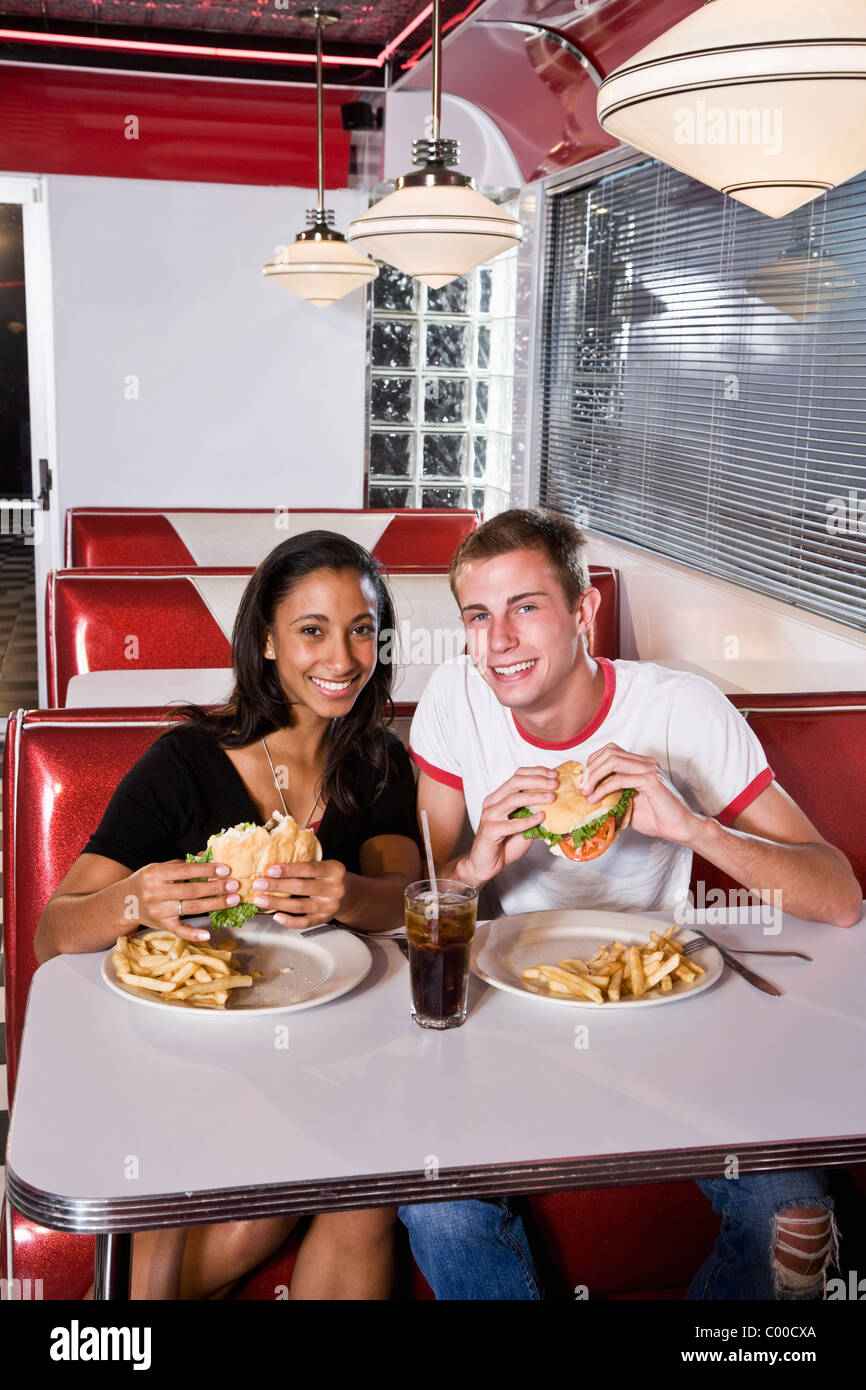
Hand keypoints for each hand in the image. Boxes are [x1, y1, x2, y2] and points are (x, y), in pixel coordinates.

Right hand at [127, 859, 240, 942]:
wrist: (125, 902)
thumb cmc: (147, 881)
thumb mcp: (159, 868)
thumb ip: (182, 865)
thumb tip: (207, 857)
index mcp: (156, 874)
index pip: (185, 871)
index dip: (207, 870)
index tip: (225, 869)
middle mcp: (156, 893)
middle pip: (191, 890)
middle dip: (216, 888)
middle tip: (234, 885)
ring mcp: (158, 911)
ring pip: (191, 908)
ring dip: (215, 904)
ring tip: (232, 900)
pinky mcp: (161, 925)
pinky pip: (179, 930)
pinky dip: (193, 933)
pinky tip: (207, 934)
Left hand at [251, 860, 347, 928]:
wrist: (351, 895)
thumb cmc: (330, 877)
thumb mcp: (326, 866)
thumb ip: (307, 865)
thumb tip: (274, 866)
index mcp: (334, 870)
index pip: (309, 868)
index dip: (288, 869)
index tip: (270, 870)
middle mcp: (334, 888)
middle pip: (301, 887)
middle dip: (277, 886)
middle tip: (258, 884)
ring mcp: (330, 906)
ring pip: (300, 906)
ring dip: (277, 903)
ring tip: (260, 900)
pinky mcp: (325, 919)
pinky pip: (305, 922)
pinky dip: (289, 921)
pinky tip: (276, 916)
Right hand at [461, 766, 558, 886]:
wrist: (486, 863)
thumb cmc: (504, 844)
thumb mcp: (524, 825)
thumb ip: (534, 814)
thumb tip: (558, 806)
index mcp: (499, 796)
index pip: (517, 775)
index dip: (536, 772)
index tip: (554, 774)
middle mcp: (493, 802)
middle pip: (515, 782)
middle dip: (537, 780)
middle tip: (555, 783)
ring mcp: (490, 815)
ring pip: (513, 799)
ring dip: (535, 796)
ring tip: (552, 797)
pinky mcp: (490, 830)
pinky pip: (511, 823)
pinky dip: (528, 820)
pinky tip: (541, 817)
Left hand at [581, 743, 702, 844]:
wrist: (679, 828)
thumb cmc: (656, 818)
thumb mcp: (627, 804)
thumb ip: (612, 794)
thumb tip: (588, 795)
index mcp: (640, 764)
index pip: (611, 750)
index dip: (594, 762)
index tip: (584, 781)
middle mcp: (645, 762)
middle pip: (609, 751)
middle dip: (591, 768)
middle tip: (582, 787)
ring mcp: (648, 769)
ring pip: (612, 760)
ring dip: (594, 775)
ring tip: (586, 792)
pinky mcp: (650, 780)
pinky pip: (620, 779)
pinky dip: (603, 788)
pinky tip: (596, 798)